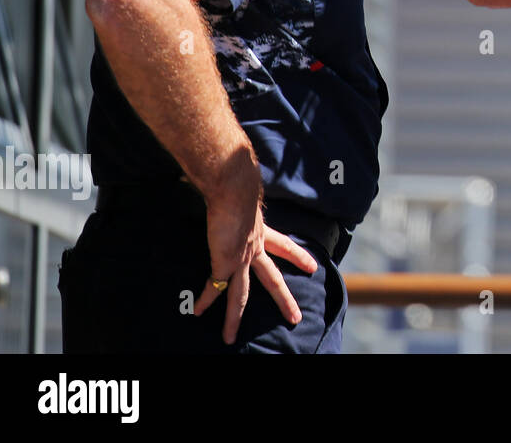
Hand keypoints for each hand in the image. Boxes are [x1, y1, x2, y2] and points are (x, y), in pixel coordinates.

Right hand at [192, 165, 317, 343]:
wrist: (233, 186)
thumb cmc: (235, 182)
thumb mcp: (243, 191)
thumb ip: (238, 191)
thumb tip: (228, 171)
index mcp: (262, 231)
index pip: (284, 246)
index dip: (298, 256)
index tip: (313, 266)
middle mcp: (255, 248)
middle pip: (272, 280)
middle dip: (284, 300)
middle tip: (296, 318)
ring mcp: (240, 259)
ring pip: (241, 296)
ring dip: (234, 318)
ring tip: (229, 338)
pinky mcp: (224, 263)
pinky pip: (212, 288)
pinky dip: (204, 301)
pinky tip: (197, 314)